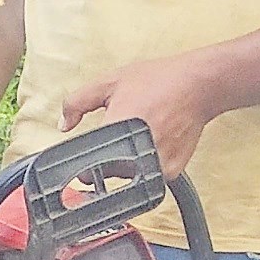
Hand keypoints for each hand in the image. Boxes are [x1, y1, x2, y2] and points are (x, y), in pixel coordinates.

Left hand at [60, 51, 216, 178]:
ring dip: (127, 165)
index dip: (83, 165)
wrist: (196, 85)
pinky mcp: (172, 171)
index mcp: (117, 129)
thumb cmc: (156, 80)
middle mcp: (138, 150)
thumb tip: (63, 125)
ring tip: (135, 138)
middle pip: (109, 173)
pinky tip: (151, 144)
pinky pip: (151, 177)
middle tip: (115, 139)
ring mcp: (157, 163)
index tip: (83, 161)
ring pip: (131, 178)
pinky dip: (147, 165)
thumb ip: (78, 102)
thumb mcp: (109, 82)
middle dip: (106, 161)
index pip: (89, 165)